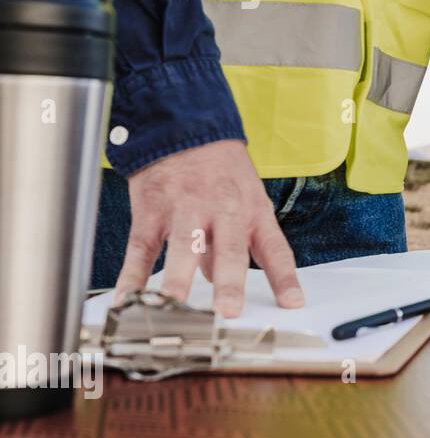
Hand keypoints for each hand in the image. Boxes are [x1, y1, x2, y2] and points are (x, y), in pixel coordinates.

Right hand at [114, 140, 302, 317]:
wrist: (184, 126)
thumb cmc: (220, 170)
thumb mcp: (245, 198)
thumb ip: (235, 241)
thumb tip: (216, 281)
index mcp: (254, 212)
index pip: (275, 249)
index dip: (284, 277)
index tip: (292, 303)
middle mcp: (224, 211)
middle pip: (230, 250)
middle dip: (229, 282)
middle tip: (229, 310)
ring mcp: (186, 210)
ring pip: (184, 247)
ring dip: (178, 279)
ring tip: (174, 307)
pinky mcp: (152, 211)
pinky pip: (142, 247)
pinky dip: (132, 275)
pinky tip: (128, 298)